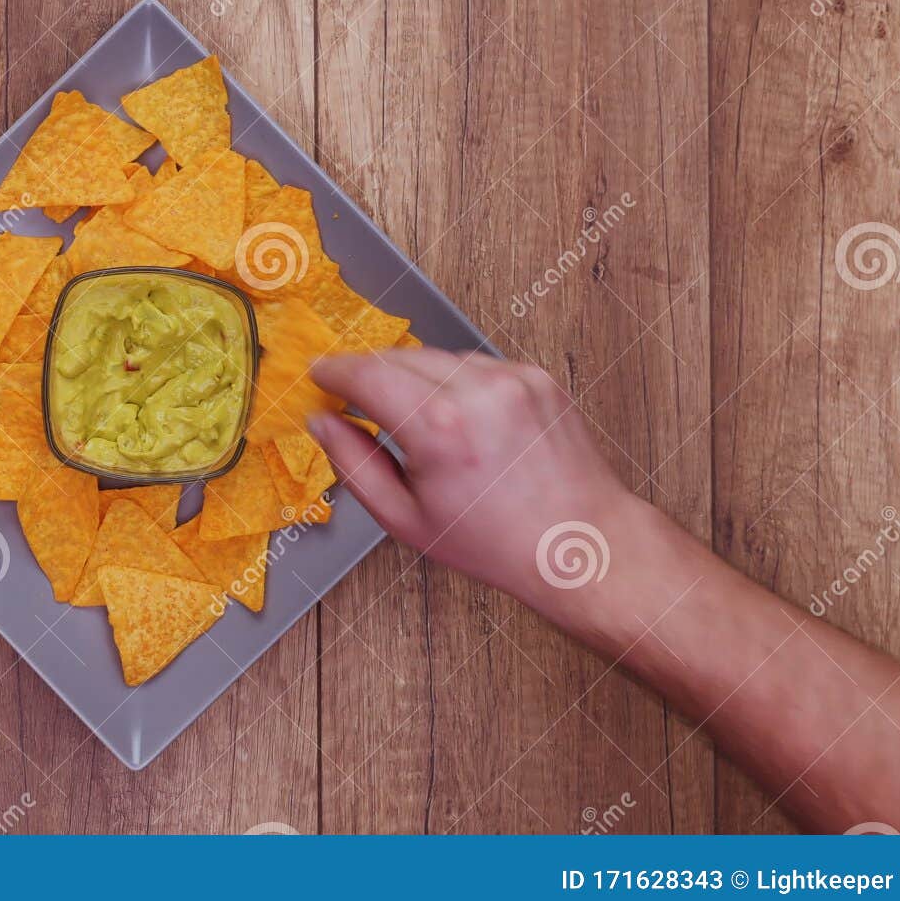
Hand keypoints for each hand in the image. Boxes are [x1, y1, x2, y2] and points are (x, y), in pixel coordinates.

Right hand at [308, 349, 640, 607]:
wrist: (579, 543)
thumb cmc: (496, 542)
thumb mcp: (404, 518)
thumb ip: (353, 463)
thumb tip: (322, 422)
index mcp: (439, 428)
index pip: (366, 374)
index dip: (334, 372)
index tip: (320, 376)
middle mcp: (478, 391)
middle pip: (398, 357)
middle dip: (370, 375)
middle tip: (355, 401)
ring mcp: (512, 378)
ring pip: (437, 357)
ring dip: (414, 378)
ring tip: (420, 426)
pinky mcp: (535, 376)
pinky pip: (476, 365)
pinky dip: (456, 384)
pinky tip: (462, 424)